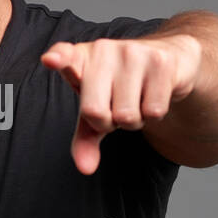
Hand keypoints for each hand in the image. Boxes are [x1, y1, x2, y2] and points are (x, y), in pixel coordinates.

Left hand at [40, 34, 200, 174]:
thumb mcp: (98, 109)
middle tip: (116, 107)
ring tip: (136, 99)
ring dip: (134, 120)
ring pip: (127, 116)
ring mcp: (132, 52)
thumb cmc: (121, 85)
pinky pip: (153, 112)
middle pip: (95, 112)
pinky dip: (154, 114)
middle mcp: (103, 50)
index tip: (50, 60)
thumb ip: (85, 138)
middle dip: (108, 122)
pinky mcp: (160, 61)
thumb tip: (85, 167)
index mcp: (80, 58)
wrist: (167, 61)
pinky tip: (153, 94)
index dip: (58, 58)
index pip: (65, 56)